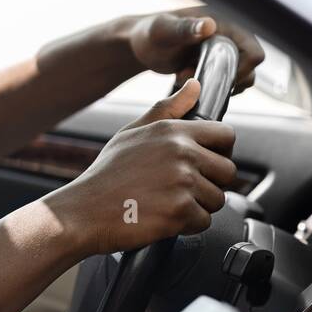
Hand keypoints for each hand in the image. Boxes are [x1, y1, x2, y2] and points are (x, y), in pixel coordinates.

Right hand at [52, 79, 236, 255]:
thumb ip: (167, 109)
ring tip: (165, 204)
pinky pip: (203, 221)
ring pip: (217, 199)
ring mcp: (182, 182)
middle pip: (228, 171)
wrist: (83, 211)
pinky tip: (162, 218)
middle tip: (179, 190)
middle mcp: (181, 153)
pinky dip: (186, 225)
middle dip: (210, 184)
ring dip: (197, 206)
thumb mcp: (131, 134)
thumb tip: (194, 86)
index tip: (204, 163)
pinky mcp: (180, 211)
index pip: (226, 135)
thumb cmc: (106, 174)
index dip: (219, 152)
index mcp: (172, 131)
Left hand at [125, 8, 263, 93]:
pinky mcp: (218, 64)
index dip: (239, 70)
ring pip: (241, 77)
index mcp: (228, 24)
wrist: (141, 44)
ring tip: (186, 77)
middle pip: (250, 68)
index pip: (254, 53)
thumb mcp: (164, 30)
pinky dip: (213, 87)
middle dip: (223, 79)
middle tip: (192, 77)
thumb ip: (184, 28)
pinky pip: (228, 81)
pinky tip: (190, 82)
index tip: (210, 76)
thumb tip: (209, 25)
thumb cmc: (150, 34)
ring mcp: (226, 51)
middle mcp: (233, 36)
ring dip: (217, 84)